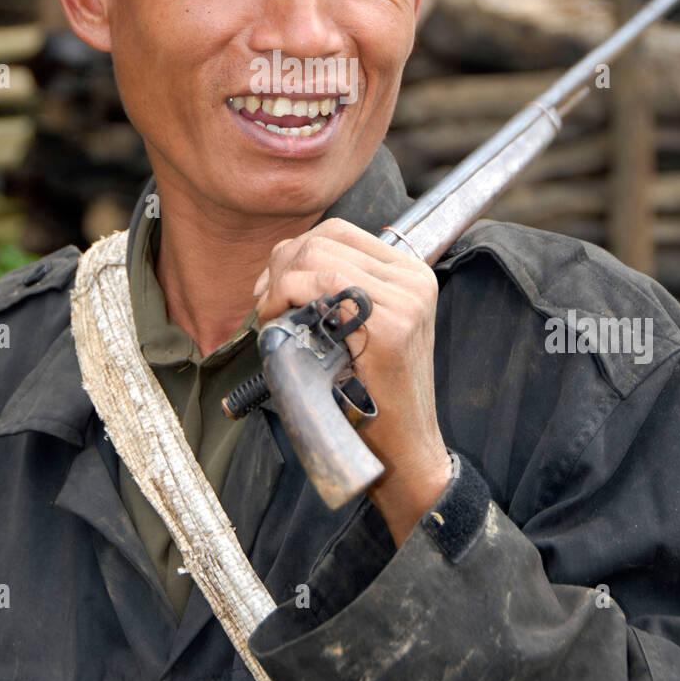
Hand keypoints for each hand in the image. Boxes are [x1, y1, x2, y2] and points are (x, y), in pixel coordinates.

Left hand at [253, 217, 454, 545]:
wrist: (403, 449)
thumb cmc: (370, 394)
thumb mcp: (359, 327)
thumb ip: (336, 289)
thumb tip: (283, 261)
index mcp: (410, 271)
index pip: (338, 231)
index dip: (294, 250)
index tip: (270, 287)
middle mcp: (414, 277)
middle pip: (324, 239)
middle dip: (281, 267)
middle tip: (265, 307)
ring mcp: (407, 298)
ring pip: (318, 257)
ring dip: (280, 284)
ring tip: (271, 318)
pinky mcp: (393, 324)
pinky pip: (324, 285)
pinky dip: (288, 296)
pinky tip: (279, 322)